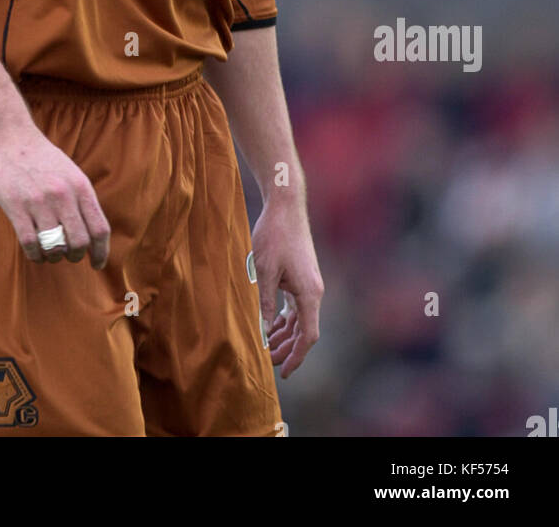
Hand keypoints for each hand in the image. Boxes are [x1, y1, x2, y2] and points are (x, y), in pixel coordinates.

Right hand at [0, 122, 110, 269]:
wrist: (9, 137)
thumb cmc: (41, 158)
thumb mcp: (71, 173)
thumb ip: (82, 199)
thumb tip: (93, 234)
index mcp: (81, 186)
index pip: (99, 228)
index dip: (101, 252)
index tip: (97, 264)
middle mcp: (63, 194)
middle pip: (79, 242)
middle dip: (75, 256)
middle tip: (68, 255)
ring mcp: (39, 201)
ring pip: (55, 246)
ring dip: (54, 256)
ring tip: (50, 252)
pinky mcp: (16, 207)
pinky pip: (31, 244)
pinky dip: (36, 255)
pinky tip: (35, 252)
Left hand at [251, 197, 322, 378]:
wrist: (286, 204)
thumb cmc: (274, 235)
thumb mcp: (264, 270)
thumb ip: (264, 302)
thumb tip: (263, 331)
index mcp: (309, 293)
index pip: (308, 336)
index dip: (296, 356)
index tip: (283, 372)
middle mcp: (314, 291)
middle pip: (305, 330)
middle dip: (287, 349)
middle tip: (266, 362)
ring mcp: (309, 283)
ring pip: (300, 319)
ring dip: (285, 334)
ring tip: (266, 347)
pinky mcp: (301, 276)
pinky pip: (296, 305)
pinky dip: (285, 318)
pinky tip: (271, 325)